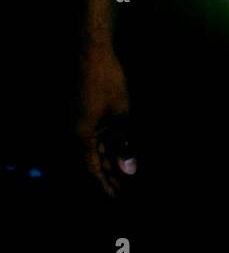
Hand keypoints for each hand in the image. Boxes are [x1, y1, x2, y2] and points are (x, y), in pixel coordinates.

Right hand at [75, 41, 133, 198]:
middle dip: (108, 178)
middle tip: (123, 192)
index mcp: (80, 138)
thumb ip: (124, 143)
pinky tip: (118, 153)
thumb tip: (129, 168)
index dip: (105, 186)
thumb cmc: (107, 82)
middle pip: (91, 164)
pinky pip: (93, 138)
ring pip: (93, 151)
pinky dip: (105, 147)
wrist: (91, 54)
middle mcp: (74, 134)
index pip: (92, 172)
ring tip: (123, 175)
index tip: (117, 199)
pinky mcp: (81, 116)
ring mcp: (76, 125)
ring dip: (107, 163)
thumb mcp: (121, 115)